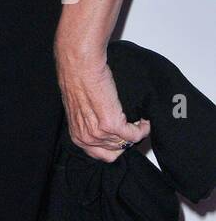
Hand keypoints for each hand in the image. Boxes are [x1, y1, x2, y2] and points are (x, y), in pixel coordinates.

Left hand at [54, 48, 149, 162]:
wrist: (80, 65)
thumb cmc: (79, 80)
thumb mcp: (80, 111)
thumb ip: (90, 124)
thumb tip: (105, 129)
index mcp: (77, 136)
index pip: (102, 155)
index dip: (116, 146)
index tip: (123, 137)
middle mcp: (86, 139)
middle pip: (117, 151)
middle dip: (126, 140)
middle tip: (132, 127)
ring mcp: (99, 133)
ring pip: (127, 143)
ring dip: (135, 132)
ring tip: (137, 120)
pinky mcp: (112, 124)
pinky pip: (135, 135)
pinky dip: (143, 128)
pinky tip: (143, 120)